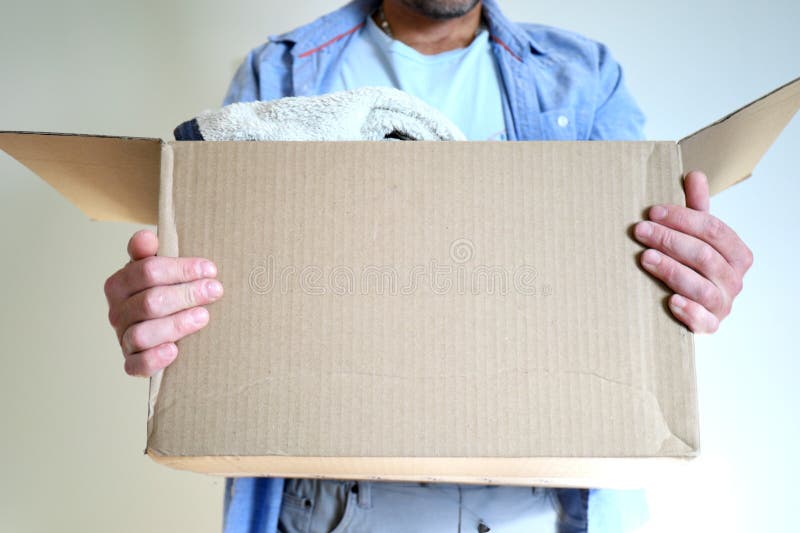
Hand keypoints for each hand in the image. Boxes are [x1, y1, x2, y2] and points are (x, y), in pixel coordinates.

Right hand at [104, 230, 222, 376]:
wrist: (162, 326)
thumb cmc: (161, 291)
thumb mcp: (156, 269)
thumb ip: (149, 253)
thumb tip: (146, 238)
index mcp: (119, 283)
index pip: (147, 271)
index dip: (181, 269)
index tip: (210, 269)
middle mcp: (117, 312)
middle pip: (150, 302)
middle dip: (187, 294)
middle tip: (215, 290)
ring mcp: (123, 339)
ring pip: (142, 334)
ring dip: (176, 324)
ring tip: (204, 316)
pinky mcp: (132, 362)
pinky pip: (136, 365)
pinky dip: (154, 359)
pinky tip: (175, 351)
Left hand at [633, 170, 752, 332]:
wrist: (689, 306)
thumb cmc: (692, 265)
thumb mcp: (695, 236)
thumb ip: (696, 209)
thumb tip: (694, 175)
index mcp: (737, 253)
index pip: (713, 230)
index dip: (683, 218)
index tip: (653, 212)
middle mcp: (734, 280)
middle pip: (704, 255)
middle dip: (670, 240)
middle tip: (640, 230)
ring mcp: (723, 305)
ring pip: (700, 285)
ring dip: (671, 270)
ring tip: (645, 257)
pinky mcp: (709, 326)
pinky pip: (703, 321)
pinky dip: (688, 311)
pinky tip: (670, 301)